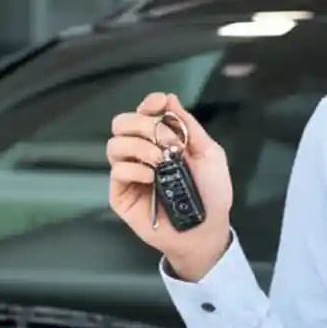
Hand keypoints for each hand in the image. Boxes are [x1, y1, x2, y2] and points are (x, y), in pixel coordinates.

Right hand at [106, 92, 233, 279]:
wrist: (207, 228)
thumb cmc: (212, 192)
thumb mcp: (209, 153)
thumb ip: (189, 126)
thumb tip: (170, 98)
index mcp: (162, 140)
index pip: (144, 113)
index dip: (149, 104)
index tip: (160, 103)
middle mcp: (142, 152)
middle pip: (121, 123)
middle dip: (141, 123)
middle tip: (164, 140)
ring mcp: (130, 173)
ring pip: (114, 145)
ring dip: (139, 146)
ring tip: (160, 160)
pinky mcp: (121, 195)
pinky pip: (117, 171)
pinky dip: (135, 169)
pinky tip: (152, 177)